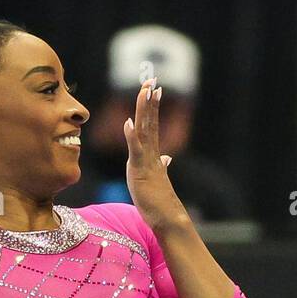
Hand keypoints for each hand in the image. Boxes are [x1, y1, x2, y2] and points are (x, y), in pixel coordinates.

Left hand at [123, 78, 190, 231]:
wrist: (167, 218)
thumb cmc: (159, 202)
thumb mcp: (156, 179)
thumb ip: (161, 165)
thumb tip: (167, 158)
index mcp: (152, 155)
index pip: (151, 126)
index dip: (152, 107)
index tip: (154, 89)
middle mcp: (151, 154)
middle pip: (150, 122)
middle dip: (150, 100)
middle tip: (152, 80)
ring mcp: (147, 161)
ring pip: (145, 130)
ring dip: (145, 110)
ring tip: (146, 91)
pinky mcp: (141, 171)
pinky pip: (136, 150)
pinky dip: (132, 136)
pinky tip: (130, 122)